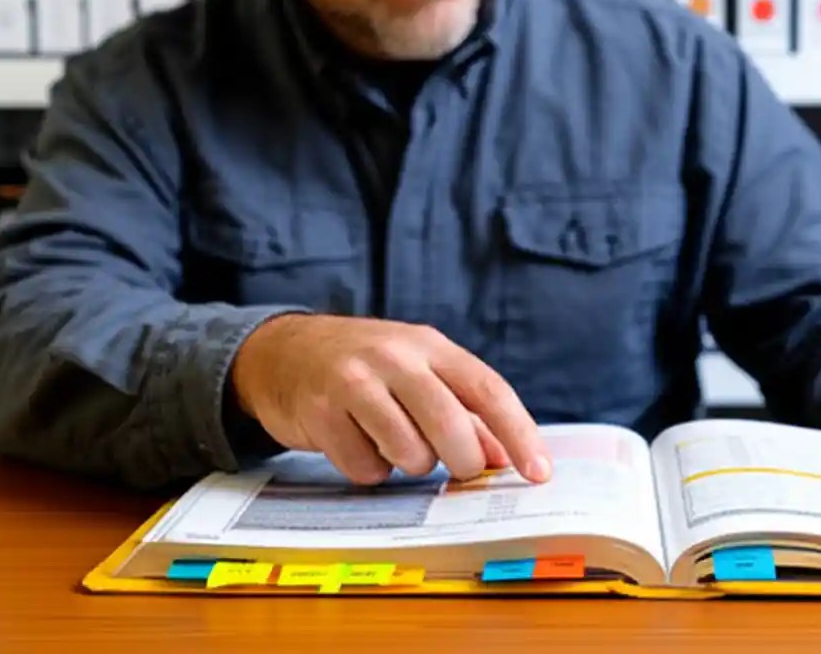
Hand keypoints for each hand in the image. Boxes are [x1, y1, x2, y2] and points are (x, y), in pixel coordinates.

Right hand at [231, 314, 551, 484]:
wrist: (281, 352)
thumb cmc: (365, 367)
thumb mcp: (419, 374)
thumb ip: (465, 412)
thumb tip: (503, 457)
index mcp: (431, 346)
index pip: (488, 390)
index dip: (519, 434)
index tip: (539, 473)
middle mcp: (395, 357)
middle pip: (450, 426)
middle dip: (461, 462)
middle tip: (454, 467)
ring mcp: (354, 381)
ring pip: (409, 452)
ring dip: (408, 464)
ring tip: (392, 442)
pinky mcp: (319, 410)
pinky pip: (364, 467)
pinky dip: (368, 469)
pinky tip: (356, 443)